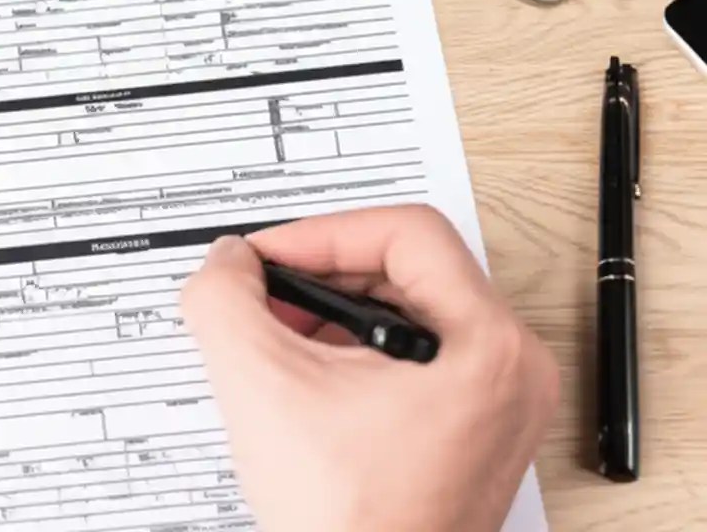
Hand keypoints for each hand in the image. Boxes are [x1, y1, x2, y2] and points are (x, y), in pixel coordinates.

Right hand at [181, 206, 559, 531]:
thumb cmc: (349, 522)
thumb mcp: (259, 385)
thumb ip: (224, 301)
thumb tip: (225, 264)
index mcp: (486, 345)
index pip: (405, 231)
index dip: (320, 233)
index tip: (267, 260)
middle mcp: (510, 368)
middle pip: (410, 268)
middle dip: (321, 274)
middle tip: (264, 295)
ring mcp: (498, 402)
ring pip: (410, 311)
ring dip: (333, 313)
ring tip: (277, 339)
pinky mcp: (475, 428)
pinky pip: (416, 356)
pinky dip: (354, 352)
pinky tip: (305, 378)